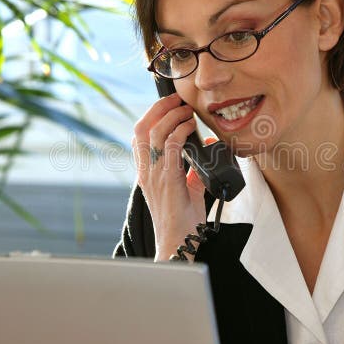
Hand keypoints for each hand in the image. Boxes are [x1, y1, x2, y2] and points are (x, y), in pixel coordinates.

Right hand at [133, 92, 207, 261]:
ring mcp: (154, 175)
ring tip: (186, 111)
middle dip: (158, 109)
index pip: (139, 136)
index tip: (168, 105)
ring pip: (154, 134)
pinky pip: (169, 148)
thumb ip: (192, 168)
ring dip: (171, 117)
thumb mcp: (187, 189)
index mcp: (147, 172)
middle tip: (176, 100)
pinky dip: (180, 132)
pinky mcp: (167, 181)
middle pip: (141, 128)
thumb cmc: (182, 220)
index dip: (151, 116)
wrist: (179, 243)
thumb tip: (205, 147)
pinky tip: (190, 128)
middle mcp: (146, 171)